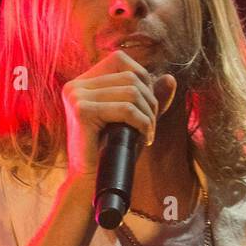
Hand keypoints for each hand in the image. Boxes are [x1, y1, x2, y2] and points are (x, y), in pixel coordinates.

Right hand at [61, 48, 176, 179]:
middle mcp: (75, 86)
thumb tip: (170, 78)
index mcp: (82, 83)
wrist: (91, 185)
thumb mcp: (134, 121)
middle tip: (151, 126)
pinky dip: (142, 123)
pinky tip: (144, 138)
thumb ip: (149, 99)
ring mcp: (76, 97)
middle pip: (129, 76)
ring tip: (147, 134)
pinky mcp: (82, 111)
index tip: (147, 108)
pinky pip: (126, 109)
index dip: (142, 78)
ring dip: (148, 114)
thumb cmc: (112, 154)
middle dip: (150, 101)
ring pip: (131, 91)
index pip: (120, 60)